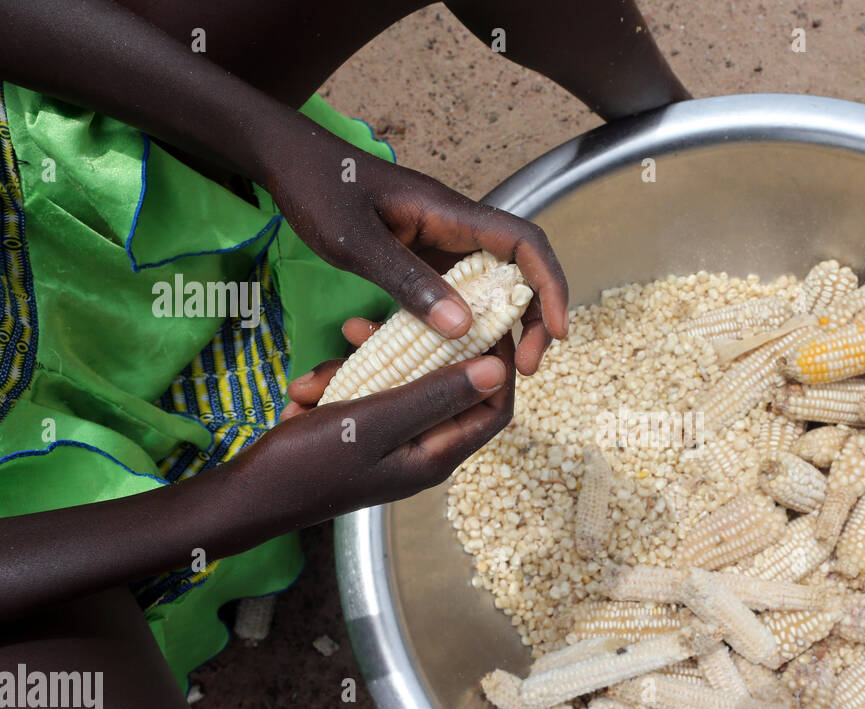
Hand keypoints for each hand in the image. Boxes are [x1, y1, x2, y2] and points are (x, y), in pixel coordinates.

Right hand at [231, 319, 514, 527]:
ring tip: (317, 377)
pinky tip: (302, 394)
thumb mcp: (377, 419)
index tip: (481, 318)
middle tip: (373, 326)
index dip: (496, 363)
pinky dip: (335, 386)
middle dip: (410, 353)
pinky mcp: (361, 435)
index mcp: (437, 455)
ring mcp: (390, 443)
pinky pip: (363, 395)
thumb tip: (498, 371)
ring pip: (397, 384)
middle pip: (442, 388)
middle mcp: (421, 451)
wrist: (246, 496)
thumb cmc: (311, 463)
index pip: (493, 407)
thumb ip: (436, 394)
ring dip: (359, 368)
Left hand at [261, 124, 567, 374]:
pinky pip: (456, 295)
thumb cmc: (319, 190)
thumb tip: (463, 329)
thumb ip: (407, 283)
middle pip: (518, 273)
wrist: (288, 162)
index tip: (556, 332)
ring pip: (490, 289)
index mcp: (451, 215)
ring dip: (501, 329)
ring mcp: (440, 245)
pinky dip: (463, 326)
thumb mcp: (356, 242)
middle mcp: (456, 230)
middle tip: (526, 367)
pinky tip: (452, 357)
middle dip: (533, 319)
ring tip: (496, 371)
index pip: (525, 245)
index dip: (550, 287)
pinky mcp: (421, 260)